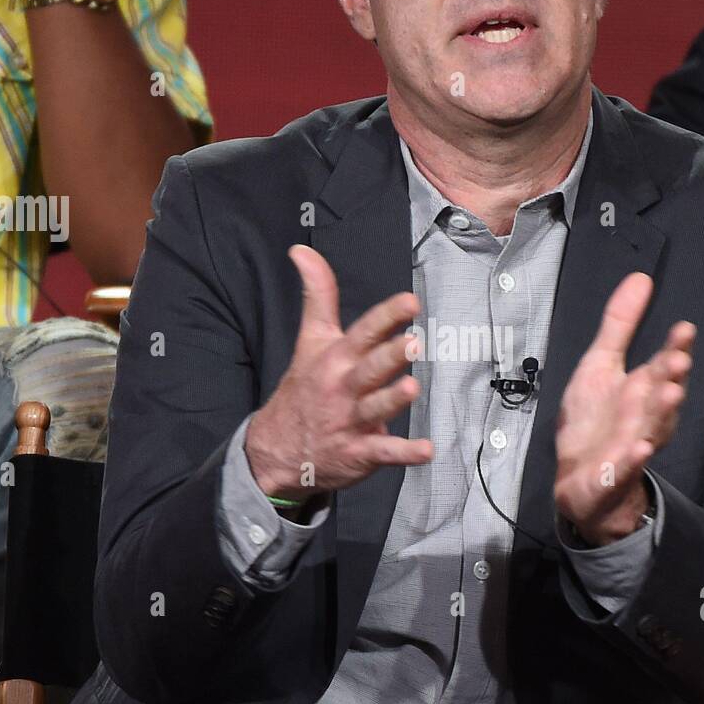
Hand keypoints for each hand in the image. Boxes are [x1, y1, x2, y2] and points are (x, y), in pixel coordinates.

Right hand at [245, 246, 432, 500]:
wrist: (276, 449)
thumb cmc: (304, 388)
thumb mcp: (310, 340)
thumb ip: (317, 295)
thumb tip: (302, 250)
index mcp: (336, 358)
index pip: (363, 332)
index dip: (386, 317)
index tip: (409, 303)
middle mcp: (343, 387)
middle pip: (370, 369)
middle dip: (389, 356)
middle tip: (412, 342)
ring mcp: (350, 421)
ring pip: (375, 408)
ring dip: (393, 399)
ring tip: (411, 388)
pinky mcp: (358, 452)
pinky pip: (383, 452)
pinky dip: (405, 453)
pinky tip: (426, 449)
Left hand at [554, 272, 694, 545]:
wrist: (581, 476)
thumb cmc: (595, 418)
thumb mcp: (599, 363)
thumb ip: (620, 324)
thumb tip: (641, 278)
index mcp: (643, 387)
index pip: (664, 363)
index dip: (675, 348)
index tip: (684, 329)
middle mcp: (646, 414)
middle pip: (663, 393)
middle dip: (672, 377)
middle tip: (680, 361)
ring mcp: (634, 443)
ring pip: (653, 426)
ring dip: (662, 412)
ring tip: (671, 394)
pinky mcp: (615, 471)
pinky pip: (627, 465)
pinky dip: (633, 458)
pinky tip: (641, 448)